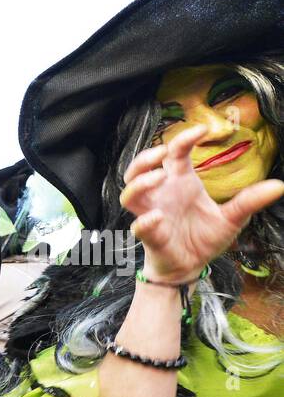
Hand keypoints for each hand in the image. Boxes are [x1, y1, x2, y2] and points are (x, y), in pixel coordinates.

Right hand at [121, 125, 283, 282]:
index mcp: (180, 183)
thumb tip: (279, 186)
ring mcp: (152, 213)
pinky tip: (157, 218)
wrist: (190, 266)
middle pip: (138, 169)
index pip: (174, 154)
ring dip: (139, 182)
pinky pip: (139, 226)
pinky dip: (145, 221)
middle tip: (163, 151)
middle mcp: (162, 195)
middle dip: (145, 157)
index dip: (183, 139)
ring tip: (158, 176)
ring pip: (128, 193)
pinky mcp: (150, 235)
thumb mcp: (232, 218)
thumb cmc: (204, 238)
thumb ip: (249, 201)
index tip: (201, 130)